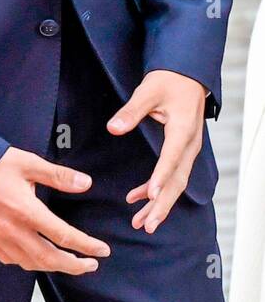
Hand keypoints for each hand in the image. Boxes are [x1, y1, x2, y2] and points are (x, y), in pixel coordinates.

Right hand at [0, 147, 109, 272]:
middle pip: (50, 259)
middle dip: (75, 265)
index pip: (64, 236)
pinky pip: (12, 260)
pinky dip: (29, 263)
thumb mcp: (27, 163)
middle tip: (91, 265)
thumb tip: (86, 183)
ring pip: (32, 263)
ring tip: (69, 264)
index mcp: (26, 211)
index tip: (102, 251)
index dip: (87, 246)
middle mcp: (13, 230)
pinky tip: (36, 258)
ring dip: (54, 267)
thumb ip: (58, 176)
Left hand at [108, 69, 207, 232]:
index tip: (151, 196)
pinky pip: (171, 176)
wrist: (186, 76)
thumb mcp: (147, 92)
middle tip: (147, 225)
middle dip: (162, 205)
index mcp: (182, 131)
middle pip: (177, 181)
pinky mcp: (181, 152)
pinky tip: (136, 199)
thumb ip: (131, 111)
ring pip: (176, 184)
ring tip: (142, 223)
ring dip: (159, 204)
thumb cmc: (168, 82)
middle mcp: (189, 146)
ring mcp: (187, 151)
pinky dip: (156, 189)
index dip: (161, 178)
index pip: (171, 159)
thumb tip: (113, 128)